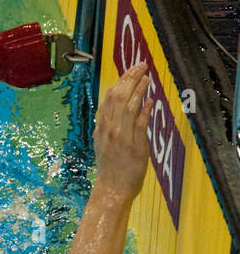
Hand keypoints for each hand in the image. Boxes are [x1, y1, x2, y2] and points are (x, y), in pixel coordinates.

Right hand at [93, 61, 151, 201]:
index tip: (131, 70)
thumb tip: (118, 108)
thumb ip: (109, 125)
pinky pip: (139, 124)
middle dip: (130, 79)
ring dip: (138, 90)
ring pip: (127, 106)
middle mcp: (109, 128)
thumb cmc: (110, 167)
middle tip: (141, 66)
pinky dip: (144, 111)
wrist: (111, 188)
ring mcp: (121, 136)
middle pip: (118, 97)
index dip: (121, 81)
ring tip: (146, 77)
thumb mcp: (104, 142)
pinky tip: (151, 100)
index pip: (109, 97)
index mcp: (102, 126)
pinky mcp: (134, 145)